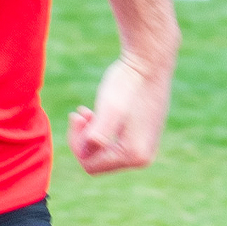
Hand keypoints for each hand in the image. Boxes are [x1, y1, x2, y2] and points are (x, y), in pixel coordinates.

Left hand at [68, 56, 172, 174]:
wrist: (149, 61)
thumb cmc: (128, 83)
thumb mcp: (109, 108)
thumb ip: (97, 134)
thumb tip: (86, 154)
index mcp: (134, 156)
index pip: (91, 165)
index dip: (77, 143)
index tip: (76, 116)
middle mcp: (143, 157)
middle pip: (98, 161)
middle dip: (84, 138)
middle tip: (79, 113)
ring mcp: (146, 147)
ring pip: (105, 151)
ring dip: (91, 133)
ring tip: (86, 111)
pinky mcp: (144, 135)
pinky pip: (115, 142)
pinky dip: (102, 129)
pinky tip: (95, 112)